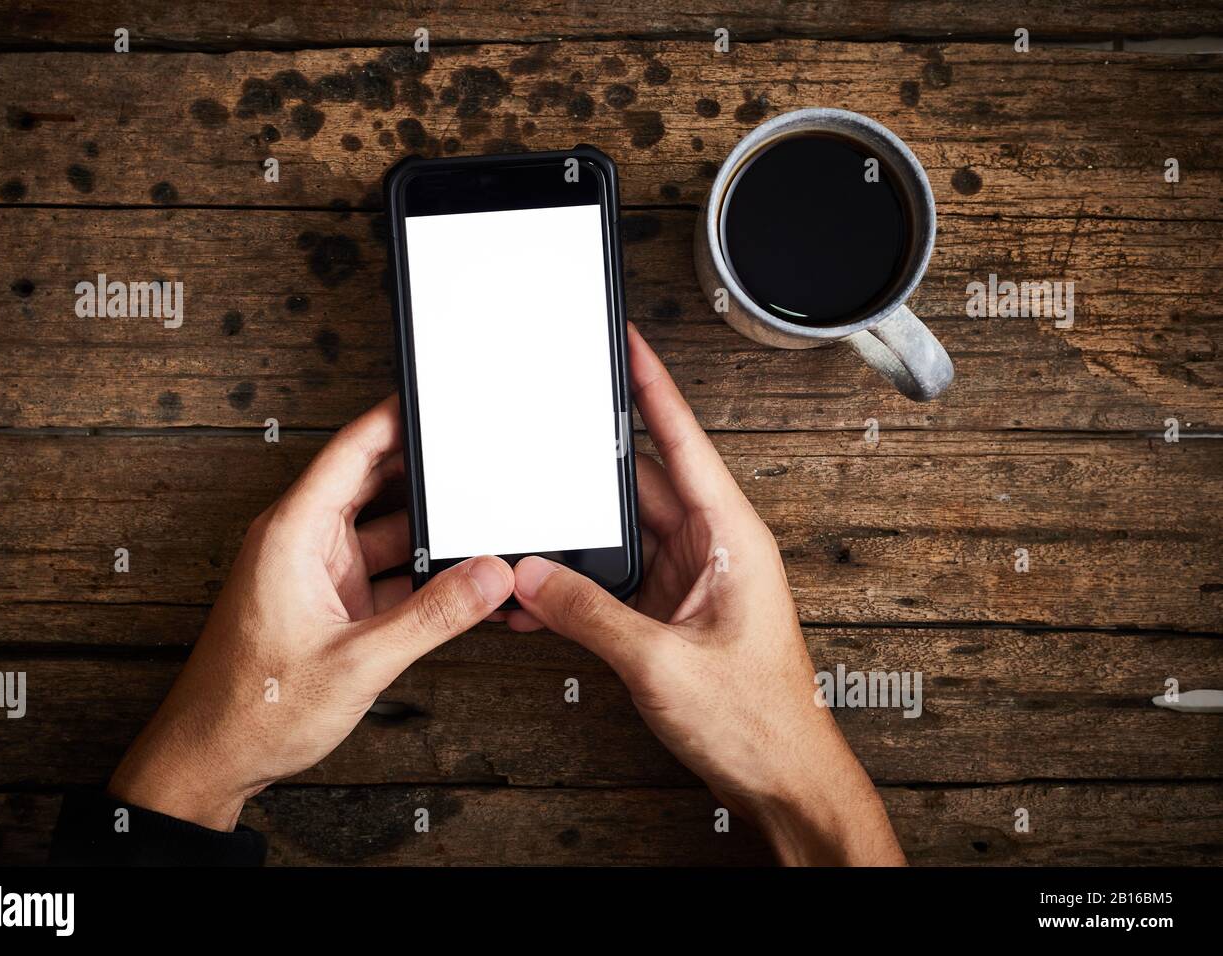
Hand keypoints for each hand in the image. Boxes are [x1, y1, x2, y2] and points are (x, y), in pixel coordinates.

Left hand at [108, 396, 513, 830]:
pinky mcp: (329, 606)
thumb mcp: (360, 660)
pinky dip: (421, 580)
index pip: (351, 451)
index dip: (394, 419)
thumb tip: (489, 576)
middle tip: (479, 466)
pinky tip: (458, 587)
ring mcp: (316, 575)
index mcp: (293, 534)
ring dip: (429, 538)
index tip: (436, 400)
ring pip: (387, 535)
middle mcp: (302, 544)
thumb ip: (433, 615)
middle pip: (374, 485)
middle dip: (426, 478)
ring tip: (481, 536)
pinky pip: (386, 575)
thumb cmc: (255, 709)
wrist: (213, 760)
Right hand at [505, 325, 904, 864]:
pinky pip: (615, 580)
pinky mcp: (670, 613)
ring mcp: (690, 580)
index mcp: (730, 536)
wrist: (782, 776)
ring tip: (526, 537)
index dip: (653, 387)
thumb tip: (534, 575)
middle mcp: (711, 548)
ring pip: (620, 536)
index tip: (627, 342)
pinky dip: (578, 585)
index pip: (684, 441)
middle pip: (637, 487)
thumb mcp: (660, 662)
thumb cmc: (758, 718)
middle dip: (585, 474)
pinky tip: (542, 595)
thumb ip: (589, 614)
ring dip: (575, 541)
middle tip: (538, 445)